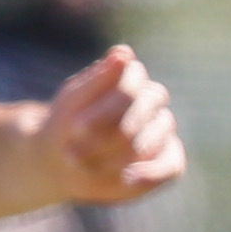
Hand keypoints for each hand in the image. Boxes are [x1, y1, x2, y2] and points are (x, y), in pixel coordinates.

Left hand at [39, 47, 183, 205]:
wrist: (60, 159)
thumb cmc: (65, 124)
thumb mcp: (72, 101)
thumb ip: (97, 79)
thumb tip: (125, 53)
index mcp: (131, 77)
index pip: (129, 90)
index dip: (104, 113)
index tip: (75, 129)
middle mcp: (152, 101)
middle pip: (140, 116)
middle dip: (105, 137)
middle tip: (71, 153)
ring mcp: (164, 130)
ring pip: (149, 143)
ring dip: (112, 157)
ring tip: (82, 165)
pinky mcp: (170, 160)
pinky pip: (170, 168)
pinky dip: (149, 175)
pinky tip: (125, 179)